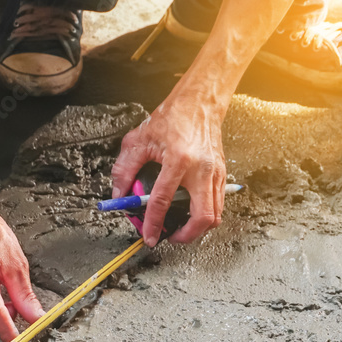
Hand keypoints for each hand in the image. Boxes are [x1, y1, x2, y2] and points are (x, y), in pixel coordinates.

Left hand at [111, 91, 225, 246]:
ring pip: (215, 215)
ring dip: (197, 228)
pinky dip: (205, 215)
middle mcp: (202, 170)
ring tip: (180, 228)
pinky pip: (218, 205)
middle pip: (202, 218)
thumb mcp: (139, 140)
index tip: (149, 236)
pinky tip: (191, 213)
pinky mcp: (221, 175)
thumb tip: (120, 194)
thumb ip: (125, 169)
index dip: (155, 223)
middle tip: (171, 237)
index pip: (164, 200)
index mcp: (179, 160)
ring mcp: (215, 174)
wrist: (199, 104)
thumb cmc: (173, 117)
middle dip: (186, 235)